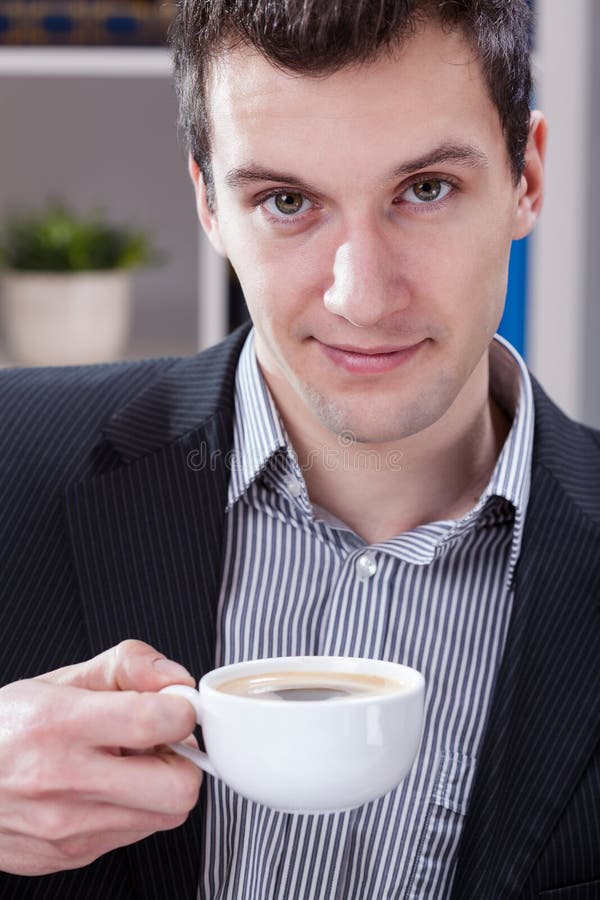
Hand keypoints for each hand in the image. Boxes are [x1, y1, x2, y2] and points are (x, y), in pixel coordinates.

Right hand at [0, 640, 201, 875]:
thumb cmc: (8, 726)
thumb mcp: (63, 679)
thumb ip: (129, 666)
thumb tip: (178, 681)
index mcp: (59, 724)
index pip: (154, 721)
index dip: (182, 711)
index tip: (176, 707)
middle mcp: (62, 781)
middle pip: (177, 788)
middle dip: (184, 761)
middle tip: (164, 743)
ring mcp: (66, 828)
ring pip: (164, 816)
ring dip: (161, 786)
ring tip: (130, 763)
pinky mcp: (68, 855)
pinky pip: (133, 834)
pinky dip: (134, 809)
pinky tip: (107, 788)